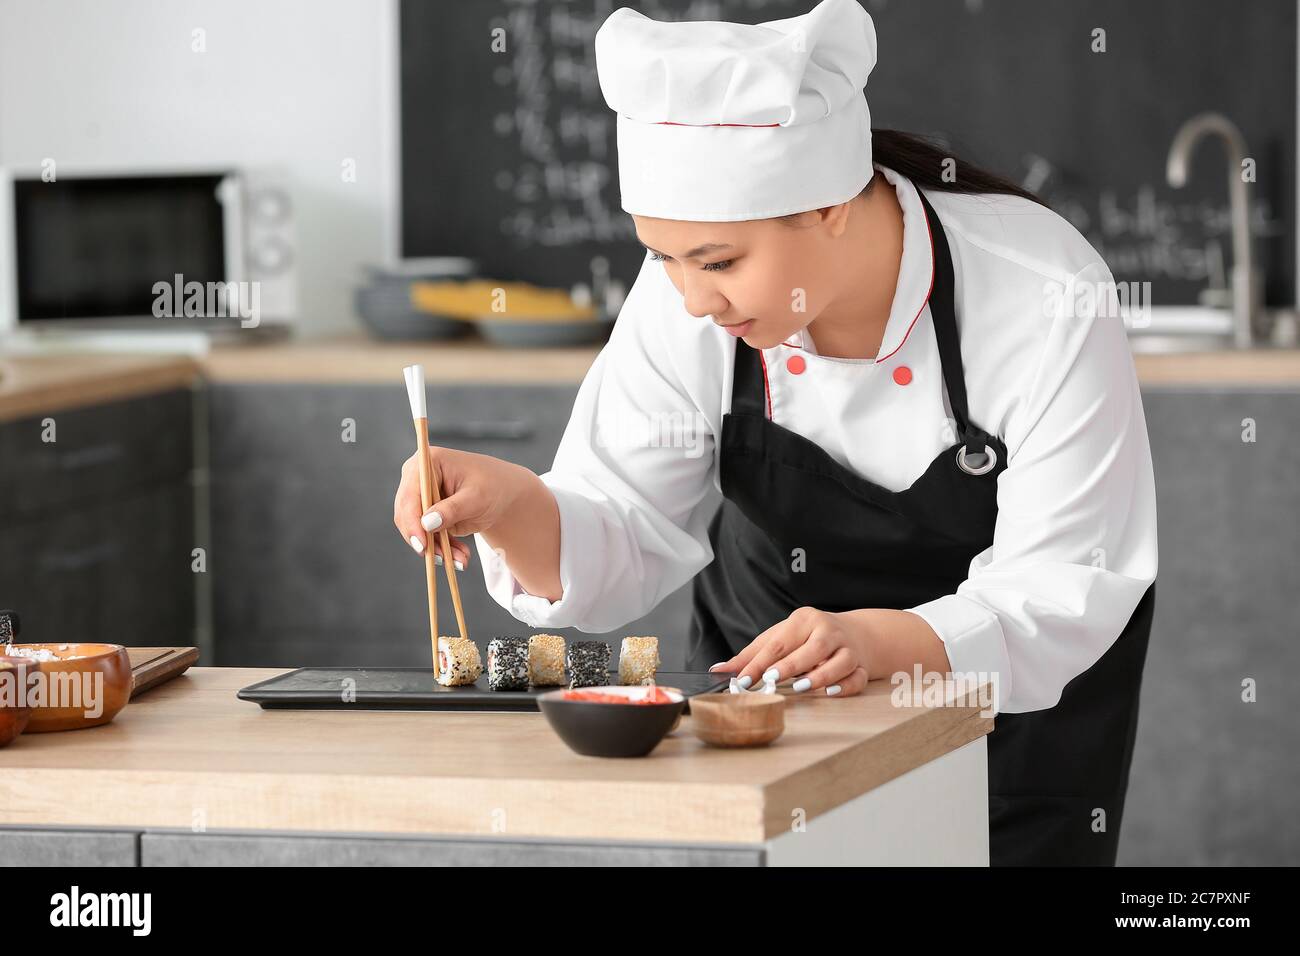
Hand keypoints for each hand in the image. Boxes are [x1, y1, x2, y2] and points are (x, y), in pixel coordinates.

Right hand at [392, 446, 532, 565]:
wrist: (503, 492)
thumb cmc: (492, 486)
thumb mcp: (476, 498)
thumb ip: (452, 509)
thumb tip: (426, 523)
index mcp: (428, 462)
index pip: (411, 495)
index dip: (412, 521)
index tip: (422, 545)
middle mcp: (417, 478)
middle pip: (407, 514)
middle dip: (425, 540)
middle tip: (443, 559)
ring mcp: (420, 496)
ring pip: (416, 529)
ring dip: (436, 548)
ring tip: (460, 560)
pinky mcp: (426, 514)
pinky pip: (427, 536)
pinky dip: (442, 549)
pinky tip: (460, 558)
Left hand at [710, 606, 870, 696]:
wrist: (855, 633)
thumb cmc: (808, 637)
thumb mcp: (779, 637)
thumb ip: (751, 655)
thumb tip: (718, 670)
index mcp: (805, 619)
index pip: (778, 642)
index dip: (759, 662)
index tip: (742, 679)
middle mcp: (828, 631)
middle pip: (813, 647)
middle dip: (791, 665)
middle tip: (771, 678)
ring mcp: (848, 648)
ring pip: (840, 661)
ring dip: (820, 675)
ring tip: (800, 687)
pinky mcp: (861, 665)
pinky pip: (857, 677)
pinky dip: (846, 686)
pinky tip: (830, 692)